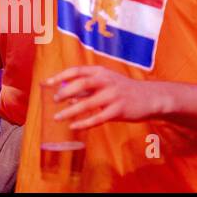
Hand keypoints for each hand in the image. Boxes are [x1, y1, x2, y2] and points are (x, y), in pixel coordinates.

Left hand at [46, 65, 164, 129]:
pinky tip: (73, 126)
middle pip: (80, 85)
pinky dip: (83, 122)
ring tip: (57, 117)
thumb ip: (87, 88)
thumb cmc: (123, 89)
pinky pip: (97, 118)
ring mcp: (113, 96)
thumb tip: (66, 97)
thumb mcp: (106, 82)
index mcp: (100, 71)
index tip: (46, 83)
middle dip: (64, 93)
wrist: (150, 97)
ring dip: (70, 111)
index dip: (60, 76)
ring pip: (87, 104)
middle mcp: (106, 81)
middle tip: (54, 101)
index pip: (76, 71)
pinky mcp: (119, 110)